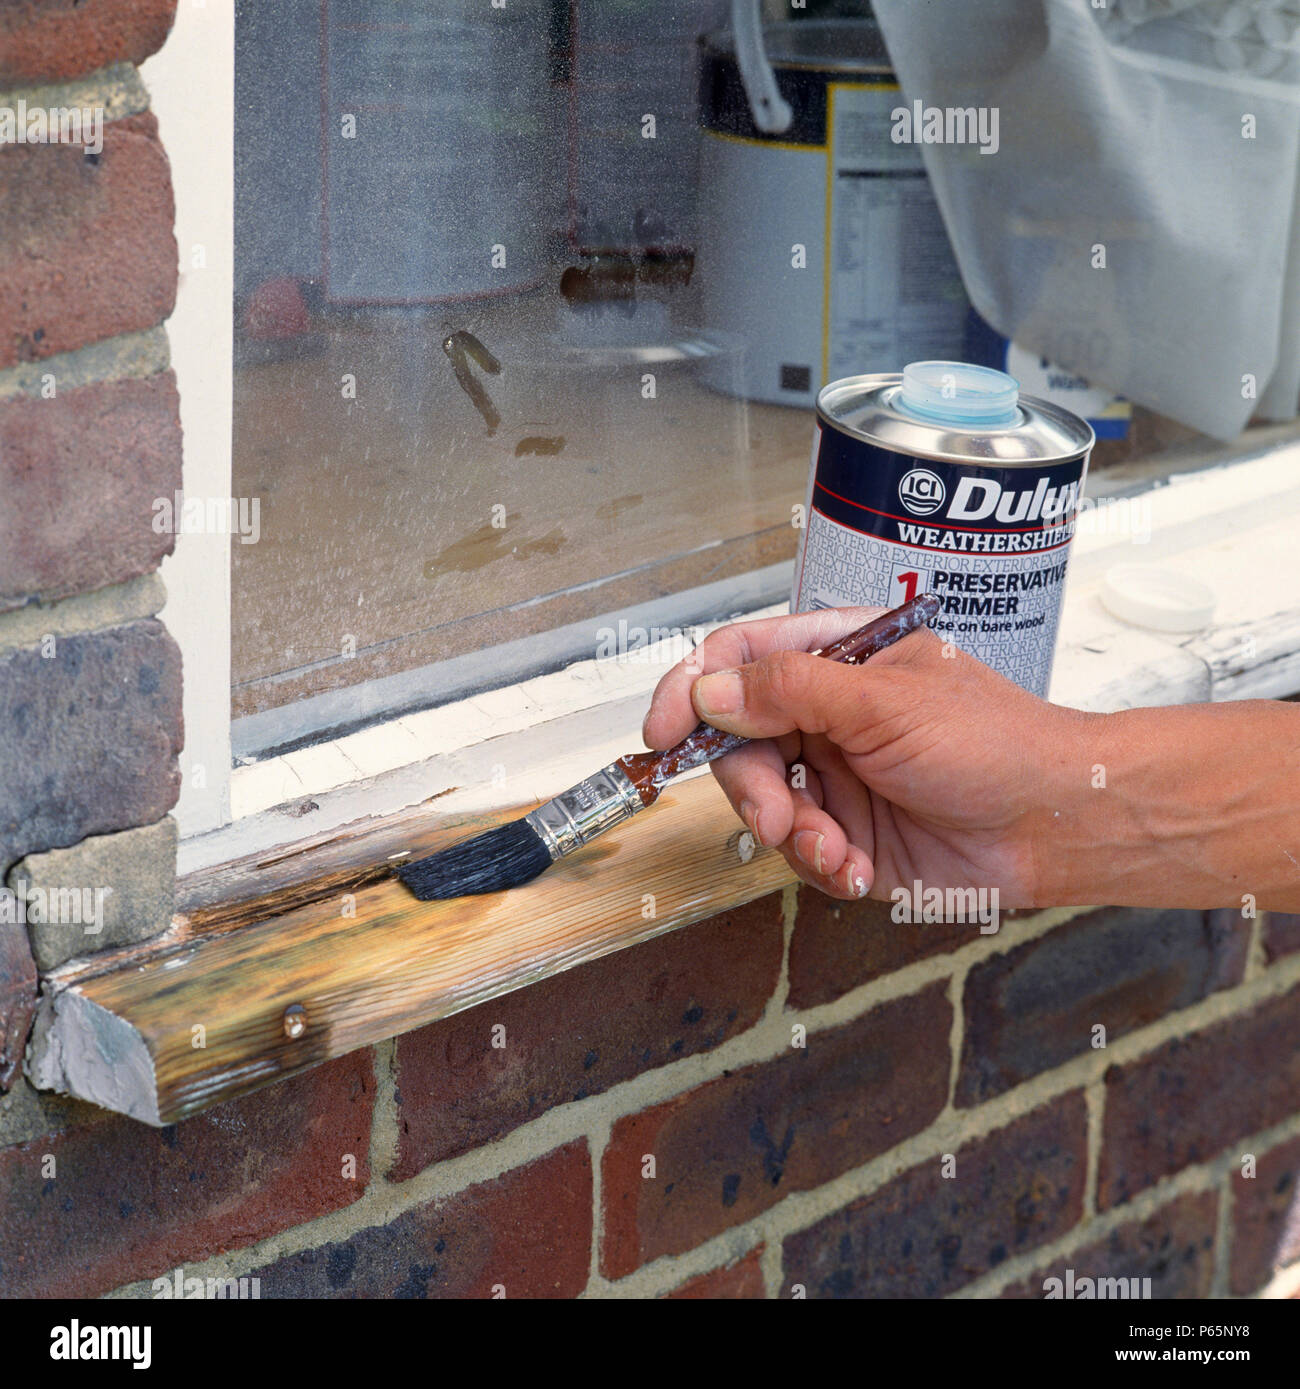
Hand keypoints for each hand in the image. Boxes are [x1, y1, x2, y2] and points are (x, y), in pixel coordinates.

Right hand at [641, 606, 1088, 904]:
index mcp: (838, 659)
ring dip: (790, 832)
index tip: (664, 731)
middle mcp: (828, 715)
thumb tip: (709, 691)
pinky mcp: (848, 834)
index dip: (693, 690)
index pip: (740, 659)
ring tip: (832, 848)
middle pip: (739, 741)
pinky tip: (853, 867)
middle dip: (751, 785)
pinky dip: (817, 862)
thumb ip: (788, 692)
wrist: (1055, 824)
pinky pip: (797, 850)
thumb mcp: (883, 703)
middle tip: (775, 816)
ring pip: (762, 802)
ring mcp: (836, 776)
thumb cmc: (994, 743)